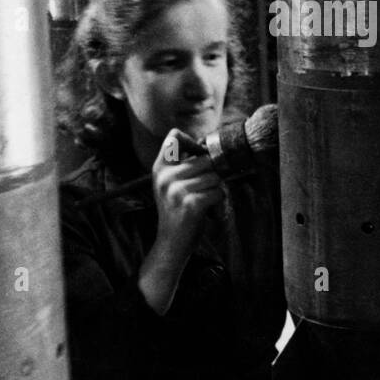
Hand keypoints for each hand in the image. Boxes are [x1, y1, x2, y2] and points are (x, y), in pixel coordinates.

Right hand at [138, 129, 222, 314]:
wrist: (171, 244)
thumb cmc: (176, 211)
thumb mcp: (170, 184)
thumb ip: (183, 164)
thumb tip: (210, 145)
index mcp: (159, 168)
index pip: (175, 136)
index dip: (193, 142)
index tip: (200, 155)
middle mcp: (166, 177)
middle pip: (205, 158)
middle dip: (213, 172)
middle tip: (208, 186)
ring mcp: (177, 190)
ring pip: (214, 176)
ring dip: (217, 188)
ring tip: (206, 199)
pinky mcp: (191, 204)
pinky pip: (218, 192)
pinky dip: (219, 200)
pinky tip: (209, 208)